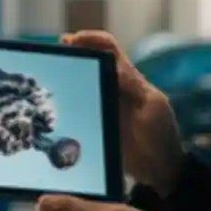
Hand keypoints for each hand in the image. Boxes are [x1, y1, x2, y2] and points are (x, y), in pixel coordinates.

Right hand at [62, 31, 185, 196]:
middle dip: (72, 55)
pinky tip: (55, 106)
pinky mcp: (99, 123)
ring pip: (85, 82)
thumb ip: (134, 87)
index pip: (109, 49)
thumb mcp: (152, 109)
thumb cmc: (161, 138)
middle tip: (51, 56)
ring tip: (48, 78)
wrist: (161, 171)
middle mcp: (116, 87)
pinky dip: (69, 100)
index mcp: (131, 80)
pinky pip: (81, 106)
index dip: (91, 39)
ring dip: (68, 76)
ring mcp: (107, 105)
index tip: (70, 40)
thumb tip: (112, 66)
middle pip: (92, 62)